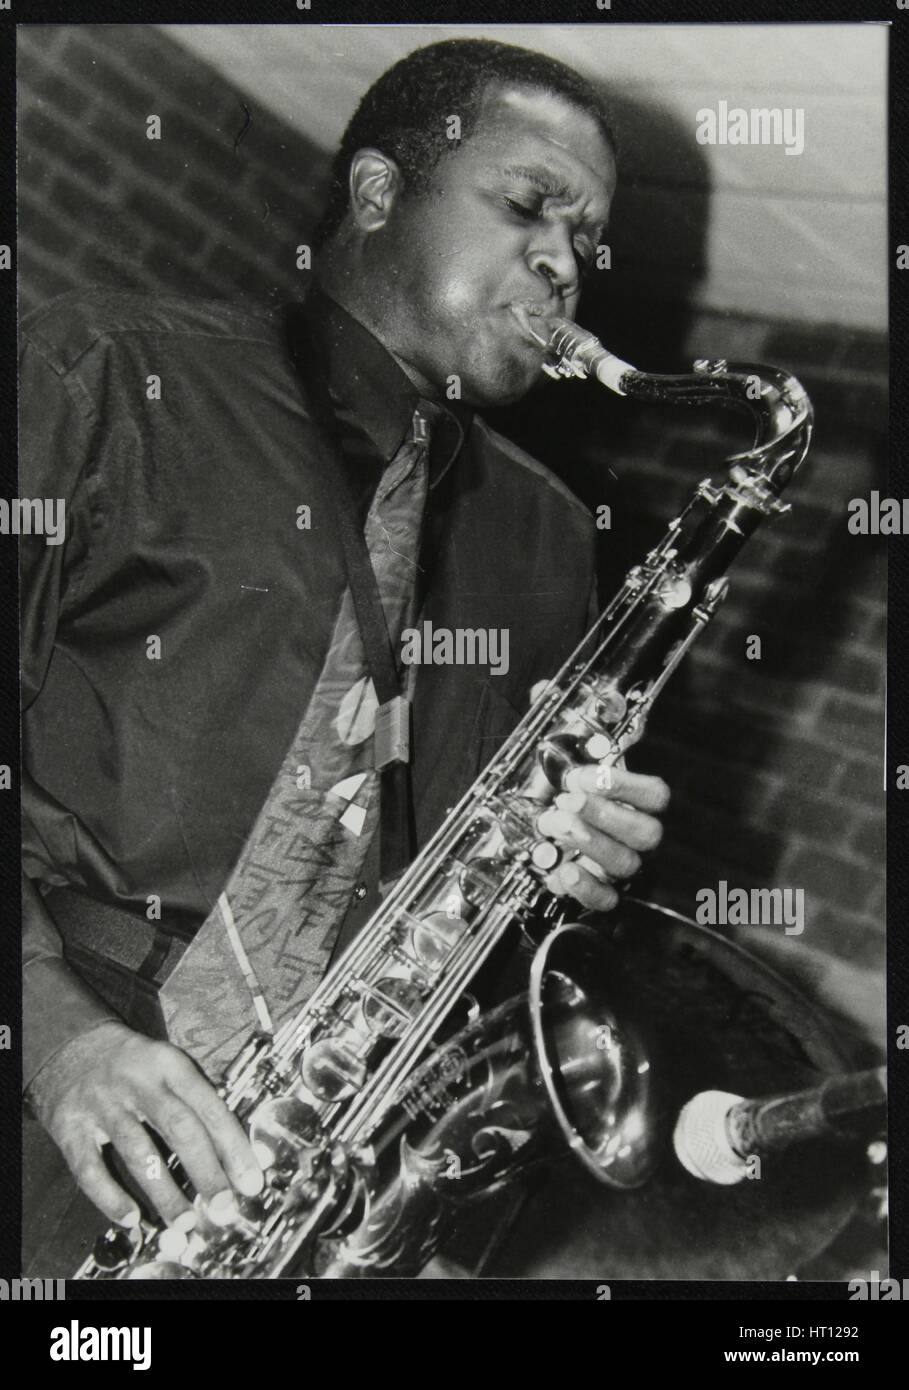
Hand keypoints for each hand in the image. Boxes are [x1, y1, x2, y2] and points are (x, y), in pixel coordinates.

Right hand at [28, 1021, 263, 1228]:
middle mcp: (138, 1082)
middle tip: (222, 1206)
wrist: (70, 1045)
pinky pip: (90, 1168)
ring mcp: (102, 1104)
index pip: (209, 1107)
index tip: (249, 1181)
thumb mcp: (167, 1065)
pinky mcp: (70, 1126)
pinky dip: (110, 1198)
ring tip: (183, 1220)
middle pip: (179, 1127)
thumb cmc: (133, 1065)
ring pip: (139, 1152)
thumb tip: (233, 1156)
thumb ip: (196, 1102)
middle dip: (205, 1171)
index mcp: (169, 1065)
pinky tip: (130, 1218)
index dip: (233, 1147)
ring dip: (164, 1192)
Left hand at [535, 762, 669, 910]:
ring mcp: (623, 865)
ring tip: (554, 824)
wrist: (547, 828)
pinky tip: (565, 870)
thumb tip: (591, 752)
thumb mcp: (575, 777)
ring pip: (625, 862)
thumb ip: (585, 767)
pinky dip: (584, 886)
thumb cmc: (566, 799)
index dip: (621, 785)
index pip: (655, 796)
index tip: (581, 778)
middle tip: (567, 802)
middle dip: (601, 814)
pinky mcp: (604, 892)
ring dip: (587, 841)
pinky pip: (606, 898)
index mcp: (641, 805)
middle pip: (645, 833)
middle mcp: (639, 838)